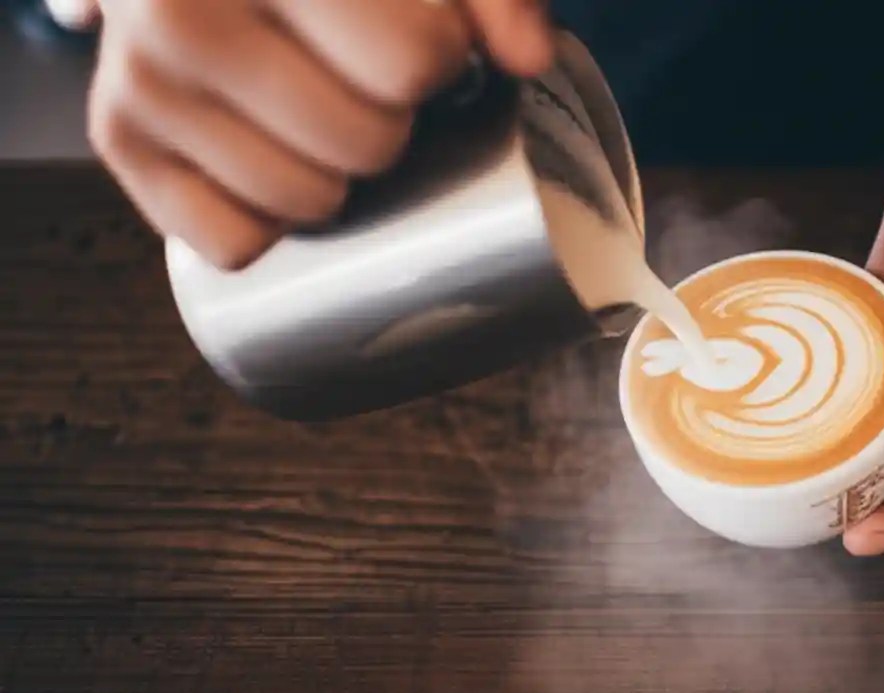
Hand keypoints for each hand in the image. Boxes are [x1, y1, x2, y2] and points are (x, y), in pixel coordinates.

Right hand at [87, 0, 553, 268]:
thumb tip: (529, 59)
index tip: (415, 31)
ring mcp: (141, 82)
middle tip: (359, 75)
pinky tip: (266, 151)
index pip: (413, 64)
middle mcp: (182, 12)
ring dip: (334, 174)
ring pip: (307, 203)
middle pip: (367, 144)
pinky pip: (237, 243)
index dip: (437, 58)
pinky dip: (265, 217)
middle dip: (388, 119)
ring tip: (313, 109)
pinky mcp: (118, 139)